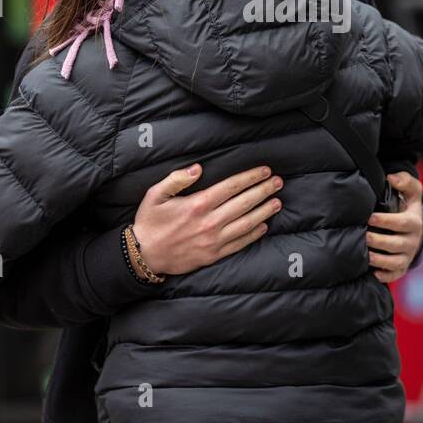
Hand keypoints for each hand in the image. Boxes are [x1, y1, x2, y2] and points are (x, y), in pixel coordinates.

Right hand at [131, 164, 283, 276]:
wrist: (144, 255)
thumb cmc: (150, 222)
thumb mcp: (156, 194)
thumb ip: (177, 178)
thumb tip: (198, 168)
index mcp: (197, 204)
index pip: (232, 187)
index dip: (251, 177)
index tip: (265, 171)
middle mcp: (209, 222)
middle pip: (244, 203)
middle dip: (263, 191)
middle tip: (278, 182)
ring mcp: (213, 240)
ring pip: (246, 223)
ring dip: (264, 211)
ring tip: (277, 202)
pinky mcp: (213, 255)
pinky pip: (239, 243)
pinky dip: (254, 234)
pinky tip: (264, 226)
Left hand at [366, 171, 422, 283]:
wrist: (413, 228)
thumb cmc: (407, 206)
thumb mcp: (411, 191)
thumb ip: (404, 180)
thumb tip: (391, 177)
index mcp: (414, 222)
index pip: (401, 222)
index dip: (385, 221)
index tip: (369, 218)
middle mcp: (412, 240)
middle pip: (397, 244)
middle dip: (379, 241)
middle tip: (363, 236)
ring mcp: (407, 255)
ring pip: (395, 261)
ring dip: (380, 260)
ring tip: (365, 255)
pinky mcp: (401, 267)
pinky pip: (395, 275)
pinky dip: (385, 276)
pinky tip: (373, 273)